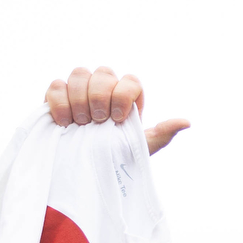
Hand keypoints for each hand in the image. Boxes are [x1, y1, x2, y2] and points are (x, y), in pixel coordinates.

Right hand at [45, 65, 190, 155]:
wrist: (83, 169)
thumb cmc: (116, 156)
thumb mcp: (139, 149)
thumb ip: (162, 134)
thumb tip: (186, 122)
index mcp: (127, 96)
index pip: (130, 80)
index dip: (124, 95)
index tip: (119, 120)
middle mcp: (104, 87)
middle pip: (104, 72)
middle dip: (101, 96)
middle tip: (98, 121)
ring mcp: (79, 89)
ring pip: (80, 73)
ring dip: (80, 98)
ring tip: (81, 124)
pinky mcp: (56, 96)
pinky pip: (57, 85)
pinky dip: (60, 102)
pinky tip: (64, 122)